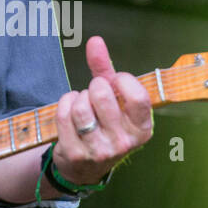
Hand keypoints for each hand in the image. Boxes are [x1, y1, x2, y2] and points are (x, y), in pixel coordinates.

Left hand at [52, 36, 152, 185]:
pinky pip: (64, 115)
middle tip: (95, 94)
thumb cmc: (105, 124)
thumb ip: (106, 69)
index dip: (123, 80)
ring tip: (82, 104)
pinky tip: (70, 109)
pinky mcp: (76, 154)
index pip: (137, 96)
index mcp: (142, 129)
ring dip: (77, 97)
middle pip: (102, 95)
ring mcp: (100, 151)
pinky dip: (64, 104)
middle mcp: (124, 143)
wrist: (86, 166)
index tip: (116, 81)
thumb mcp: (114, 98)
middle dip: (94, 87)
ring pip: (80, 105)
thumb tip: (95, 40)